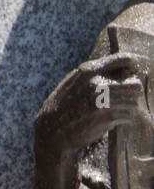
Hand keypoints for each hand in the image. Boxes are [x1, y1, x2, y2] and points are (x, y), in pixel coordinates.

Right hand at [33, 52, 151, 188]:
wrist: (53, 128)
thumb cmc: (65, 104)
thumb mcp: (75, 80)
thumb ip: (96, 73)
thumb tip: (125, 68)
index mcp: (89, 69)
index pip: (125, 59)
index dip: (134, 66)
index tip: (133, 73)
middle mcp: (96, 82)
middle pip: (135, 85)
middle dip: (132, 93)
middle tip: (123, 98)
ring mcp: (101, 100)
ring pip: (133, 103)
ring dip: (127, 108)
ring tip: (114, 111)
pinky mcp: (106, 117)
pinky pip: (128, 117)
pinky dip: (122, 120)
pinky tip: (110, 121)